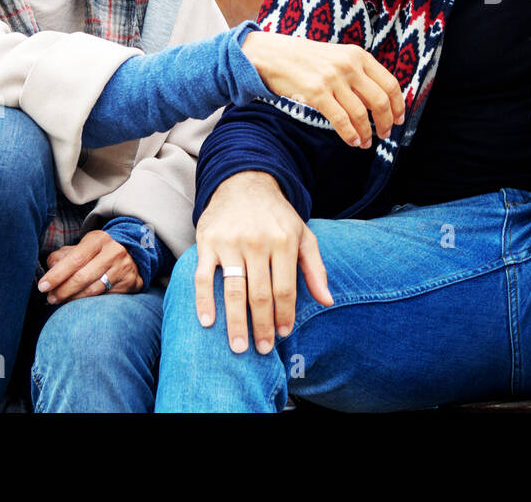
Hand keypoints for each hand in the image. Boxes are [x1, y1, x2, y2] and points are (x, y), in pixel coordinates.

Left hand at [38, 230, 142, 303]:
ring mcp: (125, 267)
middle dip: (63, 290)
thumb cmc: (98, 252)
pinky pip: (105, 297)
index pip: (75, 259)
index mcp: (99, 239)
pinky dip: (90, 303)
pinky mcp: (131, 282)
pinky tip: (80, 303)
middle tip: (50, 298)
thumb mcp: (82, 247)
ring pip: (93, 290)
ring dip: (73, 299)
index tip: (42, 286)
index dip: (57, 274)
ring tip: (61, 301)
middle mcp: (114, 251)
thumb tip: (49, 268)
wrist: (132, 253)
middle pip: (83, 277)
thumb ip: (63, 256)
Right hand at [192, 171, 333, 354]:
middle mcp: (257, 242)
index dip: (284, 315)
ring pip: (233, 290)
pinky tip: (208, 322)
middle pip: (260, 294)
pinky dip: (203, 301)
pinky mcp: (208, 242)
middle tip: (262, 349)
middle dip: (262, 326)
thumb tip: (327, 301)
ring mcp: (231, 242)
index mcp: (284, 241)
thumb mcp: (303, 235)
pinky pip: (203, 276)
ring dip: (236, 322)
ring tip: (239, 347)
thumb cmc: (277, 216)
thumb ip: (315, 268)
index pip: (284, 288)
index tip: (284, 333)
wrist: (244, 182)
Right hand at [241, 32, 404, 147]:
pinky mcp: (317, 93)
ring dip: (367, 133)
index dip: (398, 105)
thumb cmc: (307, 59)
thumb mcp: (339, 57)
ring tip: (366, 142)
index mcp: (359, 56)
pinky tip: (353, 141)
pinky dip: (350, 134)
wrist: (274, 55)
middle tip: (385, 134)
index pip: (390, 83)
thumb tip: (380, 101)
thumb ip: (359, 74)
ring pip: (360, 114)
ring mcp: (333, 79)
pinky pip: (341, 120)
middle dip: (386, 122)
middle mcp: (349, 65)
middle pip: (379, 101)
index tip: (399, 119)